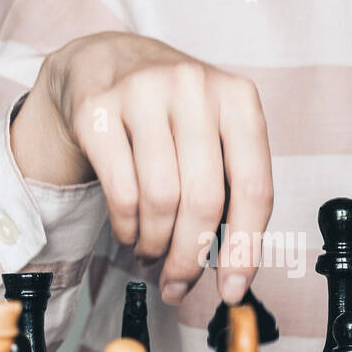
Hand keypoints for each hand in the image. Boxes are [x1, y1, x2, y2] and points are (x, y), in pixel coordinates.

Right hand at [12, 32, 272, 305]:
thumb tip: (232, 269)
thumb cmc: (169, 112)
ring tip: (151, 253)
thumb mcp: (213, 134)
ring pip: (159, 200)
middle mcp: (193, 88)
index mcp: (238, 98)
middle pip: (204, 200)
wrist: (103, 61)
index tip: (233, 289)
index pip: (254, 188)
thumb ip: (230, 190)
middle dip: (191, 258)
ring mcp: (142, 93)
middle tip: (179, 286)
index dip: (245, 249)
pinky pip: (120, 192)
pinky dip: (126, 229)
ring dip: (155, 244)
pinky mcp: (97, 110)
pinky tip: (129, 233)